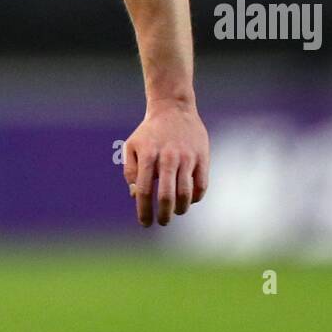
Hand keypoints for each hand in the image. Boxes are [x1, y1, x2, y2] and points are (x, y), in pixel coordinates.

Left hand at [122, 101, 209, 226]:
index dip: (144, 211)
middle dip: (163, 215)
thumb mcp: (131, 147)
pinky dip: (195, 198)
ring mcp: (187, 157)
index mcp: (148, 156)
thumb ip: (130, 171)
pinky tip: (189, 201)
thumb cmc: (149, 133)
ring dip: (180, 209)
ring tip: (176, 212)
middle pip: (166, 196)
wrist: (173, 109)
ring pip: (186, 193)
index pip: (144, 191)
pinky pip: (201, 185)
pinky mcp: (202, 157)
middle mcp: (168, 158)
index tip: (145, 223)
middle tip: (162, 222)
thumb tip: (135, 195)